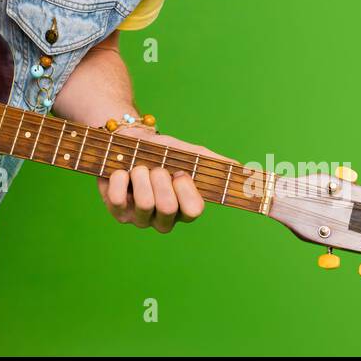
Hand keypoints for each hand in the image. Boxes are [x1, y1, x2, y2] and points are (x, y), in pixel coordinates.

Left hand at [96, 125, 232, 232]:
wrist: (125, 142)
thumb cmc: (159, 151)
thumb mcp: (187, 153)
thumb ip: (212, 163)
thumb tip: (241, 168)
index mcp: (185, 208)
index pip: (193, 211)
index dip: (185, 190)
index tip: (179, 172)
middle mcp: (164, 219)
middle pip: (166, 207)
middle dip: (159, 178)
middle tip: (155, 167)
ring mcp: (140, 218)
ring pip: (143, 203)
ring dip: (140, 176)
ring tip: (137, 167)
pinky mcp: (118, 213)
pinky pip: (118, 200)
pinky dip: (118, 179)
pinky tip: (120, 172)